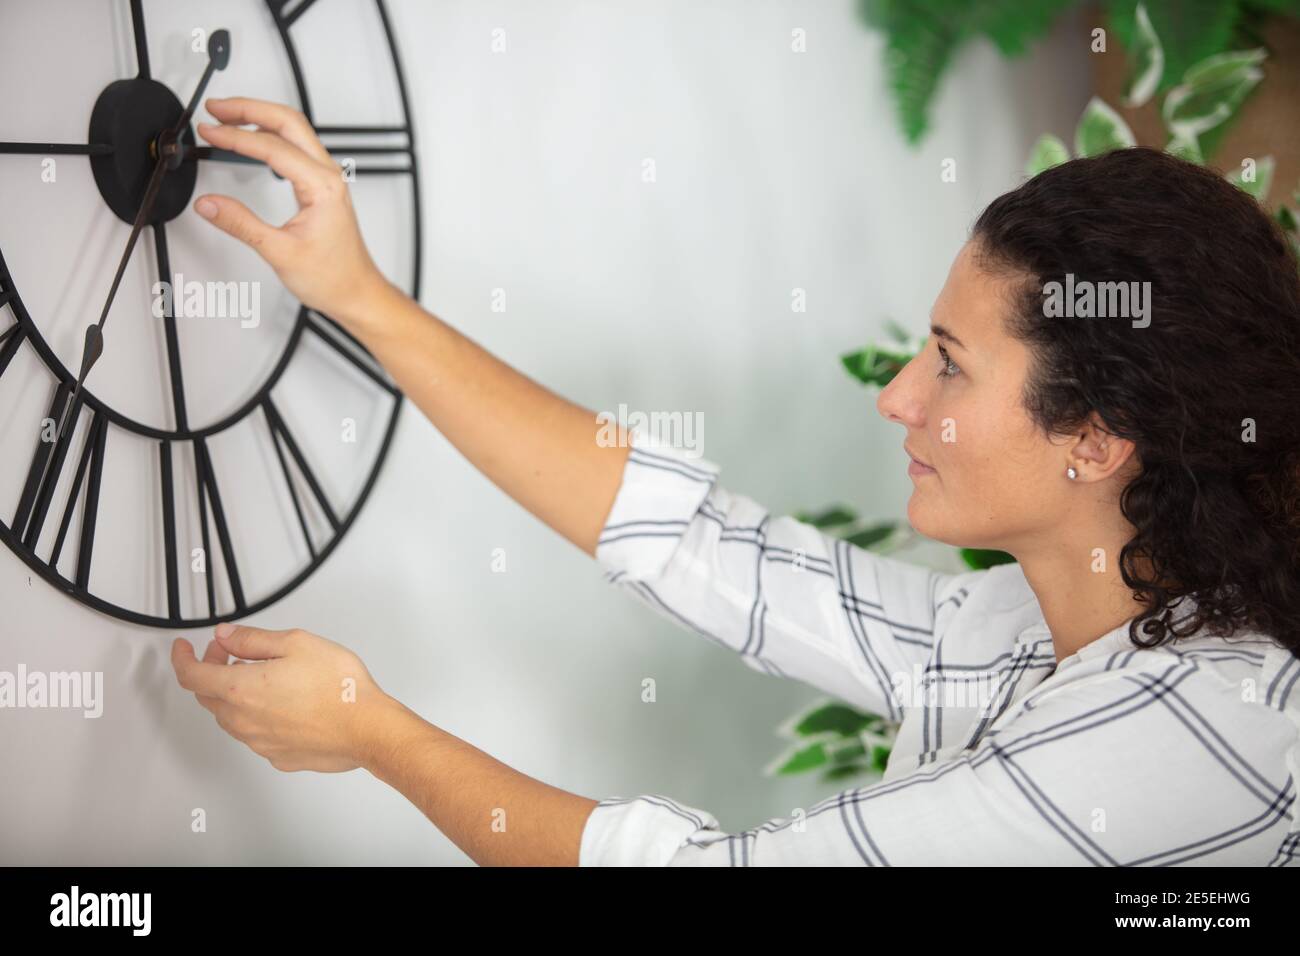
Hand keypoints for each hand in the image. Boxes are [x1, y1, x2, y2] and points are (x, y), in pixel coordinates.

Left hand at [171, 623, 395, 772]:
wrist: (366, 728)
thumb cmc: (338, 688)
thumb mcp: (296, 643)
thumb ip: (253, 640)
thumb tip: (227, 636)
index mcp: (240, 689)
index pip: (191, 675)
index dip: (182, 658)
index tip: (183, 648)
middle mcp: (243, 720)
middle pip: (208, 696)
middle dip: (211, 670)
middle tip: (229, 653)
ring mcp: (259, 742)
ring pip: (230, 717)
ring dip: (233, 694)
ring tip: (260, 676)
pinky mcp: (277, 756)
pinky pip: (255, 734)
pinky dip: (257, 715)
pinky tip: (281, 702)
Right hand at [192, 97, 394, 334]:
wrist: (357, 293)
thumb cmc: (333, 277)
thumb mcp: (280, 253)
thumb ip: (241, 224)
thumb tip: (209, 204)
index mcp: (322, 187)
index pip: (273, 147)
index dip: (235, 136)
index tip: (209, 131)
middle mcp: (328, 176)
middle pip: (288, 121)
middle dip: (249, 108)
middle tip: (216, 108)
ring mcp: (327, 179)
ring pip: (294, 130)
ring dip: (260, 118)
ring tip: (227, 117)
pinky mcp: (322, 186)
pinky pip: (296, 147)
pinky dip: (271, 135)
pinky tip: (252, 140)